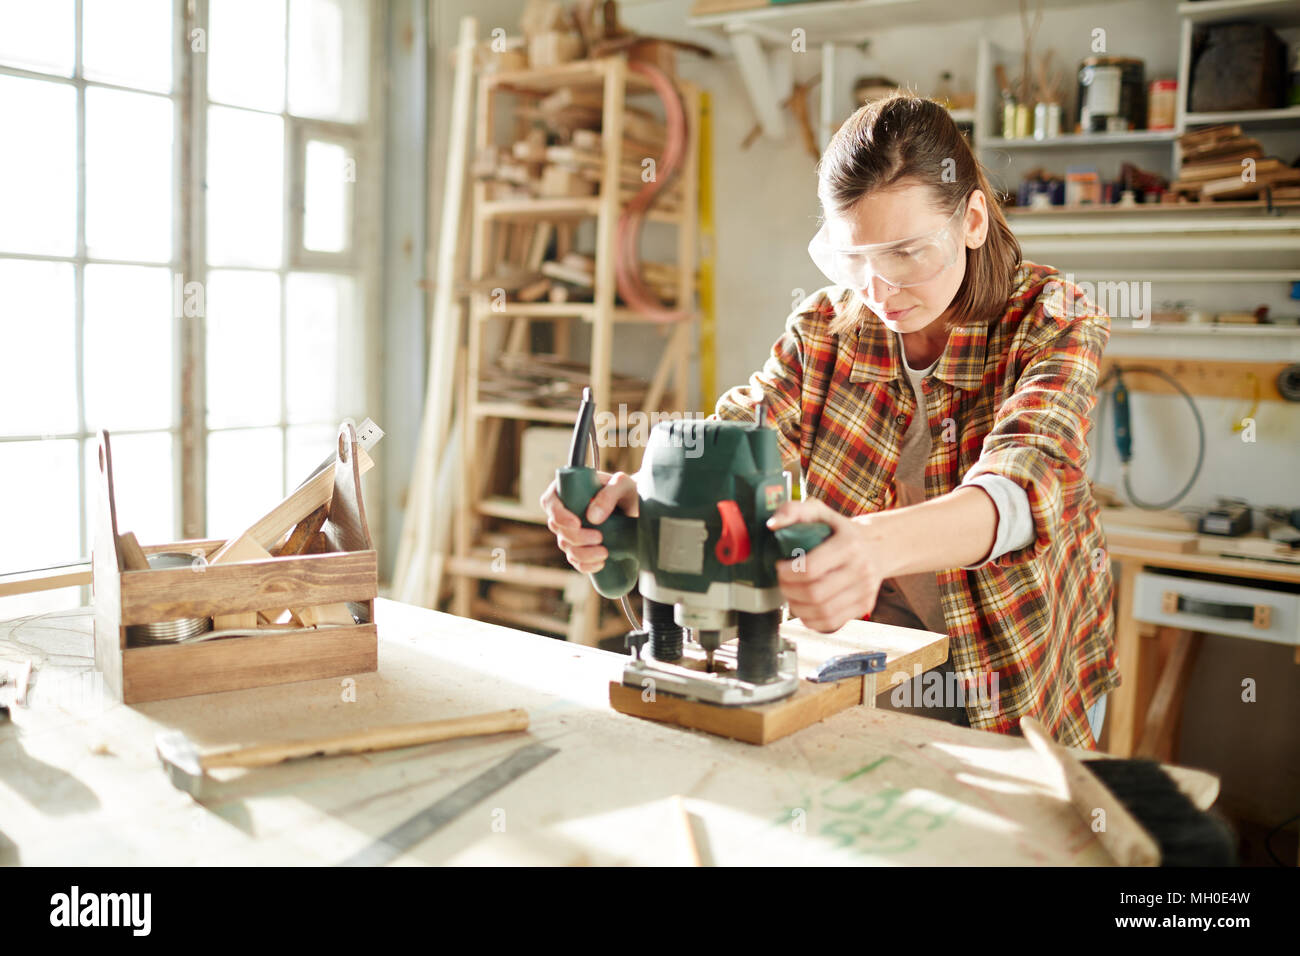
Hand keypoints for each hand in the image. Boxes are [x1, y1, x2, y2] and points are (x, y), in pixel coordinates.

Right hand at [540, 471, 638, 573]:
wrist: (637, 508)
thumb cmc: (627, 491)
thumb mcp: (623, 485)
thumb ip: (609, 494)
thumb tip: (592, 517)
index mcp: (568, 489)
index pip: (549, 502)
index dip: (558, 515)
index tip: (577, 523)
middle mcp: (565, 510)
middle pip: (556, 527)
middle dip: (576, 537)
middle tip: (599, 537)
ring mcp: (571, 529)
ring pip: (565, 545)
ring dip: (582, 553)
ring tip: (604, 552)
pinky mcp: (580, 545)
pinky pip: (574, 559)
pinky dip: (584, 565)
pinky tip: (600, 563)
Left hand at [768, 497, 888, 632]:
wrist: (878, 546)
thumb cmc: (840, 529)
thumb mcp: (820, 511)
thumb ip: (793, 511)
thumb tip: (772, 525)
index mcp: (850, 545)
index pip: (811, 568)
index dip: (787, 572)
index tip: (780, 566)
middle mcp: (862, 570)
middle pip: (815, 594)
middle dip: (789, 591)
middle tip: (782, 582)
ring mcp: (865, 591)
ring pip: (823, 613)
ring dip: (797, 608)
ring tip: (790, 595)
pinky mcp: (864, 607)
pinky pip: (832, 623)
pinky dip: (811, 621)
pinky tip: (804, 608)